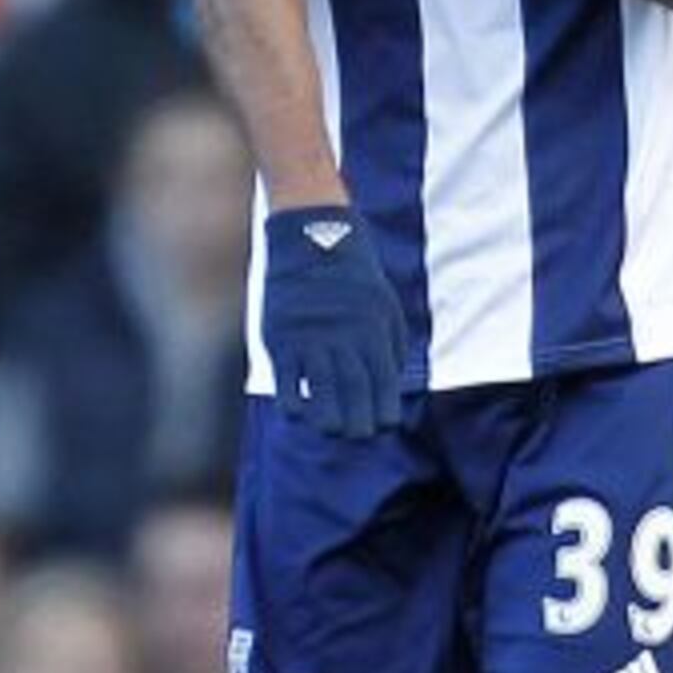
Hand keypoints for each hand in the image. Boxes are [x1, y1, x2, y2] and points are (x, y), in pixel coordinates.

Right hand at [262, 205, 407, 436]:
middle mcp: (343, 338)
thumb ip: (390, 345)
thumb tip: (391, 384)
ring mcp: (310, 339)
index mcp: (373, 331)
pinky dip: (294, 403)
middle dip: (359, 422)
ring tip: (332, 430)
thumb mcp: (384, 304)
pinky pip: (286, 381)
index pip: (383, 384)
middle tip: (358, 434)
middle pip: (355, 393)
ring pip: (322, 392)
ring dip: (328, 420)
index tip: (384, 426)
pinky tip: (299, 413)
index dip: (385, 412)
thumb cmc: (353, 277)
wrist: (312, 238)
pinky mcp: (281, 339)